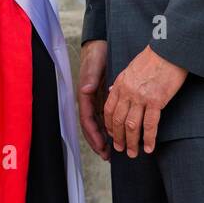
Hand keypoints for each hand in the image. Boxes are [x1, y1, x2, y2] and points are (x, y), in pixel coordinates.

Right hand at [78, 39, 109, 160]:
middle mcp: (90, 102)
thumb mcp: (93, 65)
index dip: (94, 136)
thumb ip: (89, 78)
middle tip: (108, 156)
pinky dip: (111, 127)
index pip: (87, 121)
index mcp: (85, 97)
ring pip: (99, 124)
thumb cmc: (96, 56)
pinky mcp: (104, 99)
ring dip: (105, 138)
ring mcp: (96, 101)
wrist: (100, 46)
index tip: (102, 146)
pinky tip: (118, 135)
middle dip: (98, 142)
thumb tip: (85, 89)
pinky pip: (106, 117)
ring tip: (112, 151)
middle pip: (92, 127)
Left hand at [104, 46, 188, 155]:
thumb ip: (121, 81)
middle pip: (118, 121)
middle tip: (120, 149)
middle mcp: (127, 92)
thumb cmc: (153, 58)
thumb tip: (112, 90)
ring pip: (132, 126)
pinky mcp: (156, 101)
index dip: (109, 125)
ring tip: (133, 153)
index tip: (112, 134)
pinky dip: (149, 138)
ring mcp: (141, 98)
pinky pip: (150, 124)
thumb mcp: (131, 68)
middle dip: (118, 137)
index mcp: (120, 84)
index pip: (108, 109)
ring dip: (132, 142)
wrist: (169, 50)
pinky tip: (149, 148)